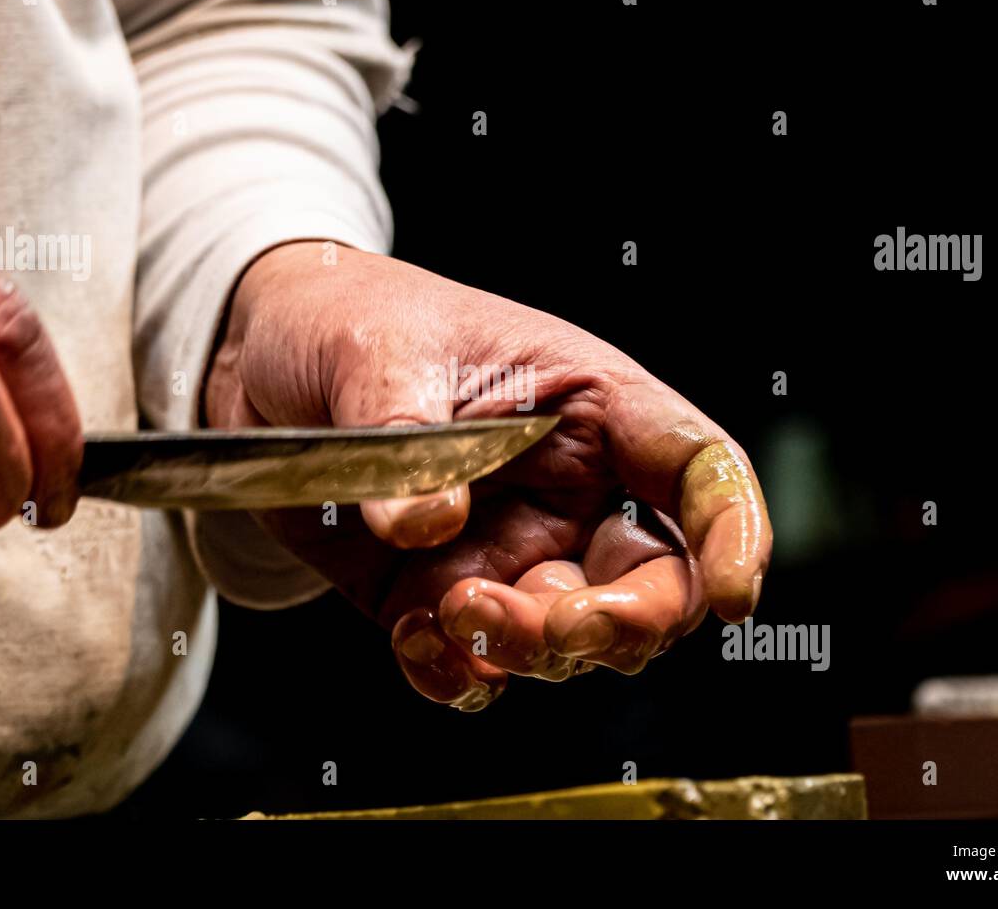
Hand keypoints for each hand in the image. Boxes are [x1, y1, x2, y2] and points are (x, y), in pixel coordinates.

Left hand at [205, 242, 770, 709]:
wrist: (261, 359)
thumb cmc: (346, 320)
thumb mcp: (376, 350)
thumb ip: (405, 433)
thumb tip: (428, 525)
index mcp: (588, 404)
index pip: (698, 468)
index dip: (736, 535)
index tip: (735, 599)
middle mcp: (567, 486)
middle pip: (656, 580)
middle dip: (623, 624)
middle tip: (553, 628)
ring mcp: (508, 547)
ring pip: (572, 637)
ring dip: (531, 651)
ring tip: (453, 611)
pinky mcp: (442, 592)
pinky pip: (479, 663)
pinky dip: (460, 677)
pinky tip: (418, 642)